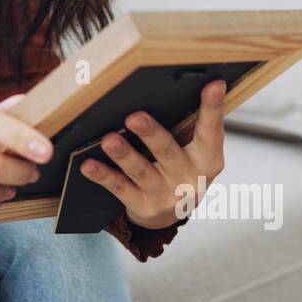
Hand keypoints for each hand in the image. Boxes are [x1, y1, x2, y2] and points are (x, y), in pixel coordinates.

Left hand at [78, 79, 226, 229]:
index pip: (211, 131)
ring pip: (140, 170)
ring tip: (109, 140)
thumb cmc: (181, 172)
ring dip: (124, 155)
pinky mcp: (143, 206)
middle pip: (168, 151)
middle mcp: (189, 178)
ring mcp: (165, 195)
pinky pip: (119, 188)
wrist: (171, 216)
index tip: (213, 85)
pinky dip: (103, 175)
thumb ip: (188, 129)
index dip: (212, 108)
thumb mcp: (194, 154)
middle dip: (151, 134)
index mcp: (207, 159)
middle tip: (135, 117)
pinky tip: (89, 165)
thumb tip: (166, 88)